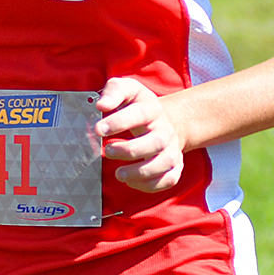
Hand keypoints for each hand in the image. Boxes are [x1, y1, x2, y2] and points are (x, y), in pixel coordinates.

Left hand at [95, 76, 186, 192]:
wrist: (167, 121)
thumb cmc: (138, 106)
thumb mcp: (127, 90)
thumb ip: (113, 92)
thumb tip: (101, 105)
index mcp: (153, 109)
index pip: (140, 113)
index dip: (119, 122)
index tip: (98, 129)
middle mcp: (165, 130)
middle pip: (154, 143)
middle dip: (129, 150)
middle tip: (108, 151)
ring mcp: (172, 149)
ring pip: (164, 164)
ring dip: (140, 172)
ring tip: (119, 173)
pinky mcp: (175, 166)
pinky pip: (168, 180)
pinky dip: (150, 185)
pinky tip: (131, 181)